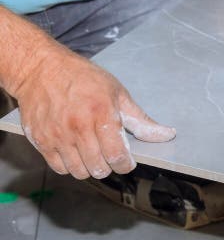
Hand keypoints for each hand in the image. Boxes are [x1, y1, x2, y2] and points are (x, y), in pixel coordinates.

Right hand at [14, 43, 175, 179]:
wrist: (39, 67)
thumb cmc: (83, 78)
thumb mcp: (117, 93)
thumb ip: (140, 120)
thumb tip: (167, 135)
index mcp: (101, 115)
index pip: (117, 157)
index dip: (126, 164)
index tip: (127, 160)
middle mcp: (78, 127)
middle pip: (99, 168)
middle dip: (109, 166)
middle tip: (109, 155)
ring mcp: (57, 135)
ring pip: (79, 172)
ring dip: (89, 168)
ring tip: (92, 153)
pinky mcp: (40, 140)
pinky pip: (59, 168)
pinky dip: (70, 165)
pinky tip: (74, 152)